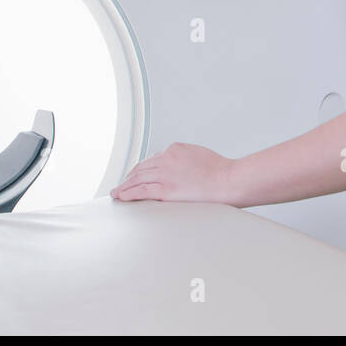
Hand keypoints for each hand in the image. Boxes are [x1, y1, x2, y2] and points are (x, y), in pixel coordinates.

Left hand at [109, 143, 236, 204]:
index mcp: (175, 149)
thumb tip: (176, 168)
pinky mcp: (165, 189)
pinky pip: (140, 191)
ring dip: (124, 185)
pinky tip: (121, 196)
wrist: (228, 180)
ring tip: (117, 192)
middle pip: (141, 168)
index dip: (141, 169)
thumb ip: (183, 159)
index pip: (152, 159)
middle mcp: (166, 159)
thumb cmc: (220, 171)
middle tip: (122, 184)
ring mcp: (165, 174)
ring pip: (137, 178)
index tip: (136, 175)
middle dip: (129, 176)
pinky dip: (127, 193)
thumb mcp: (198, 155)